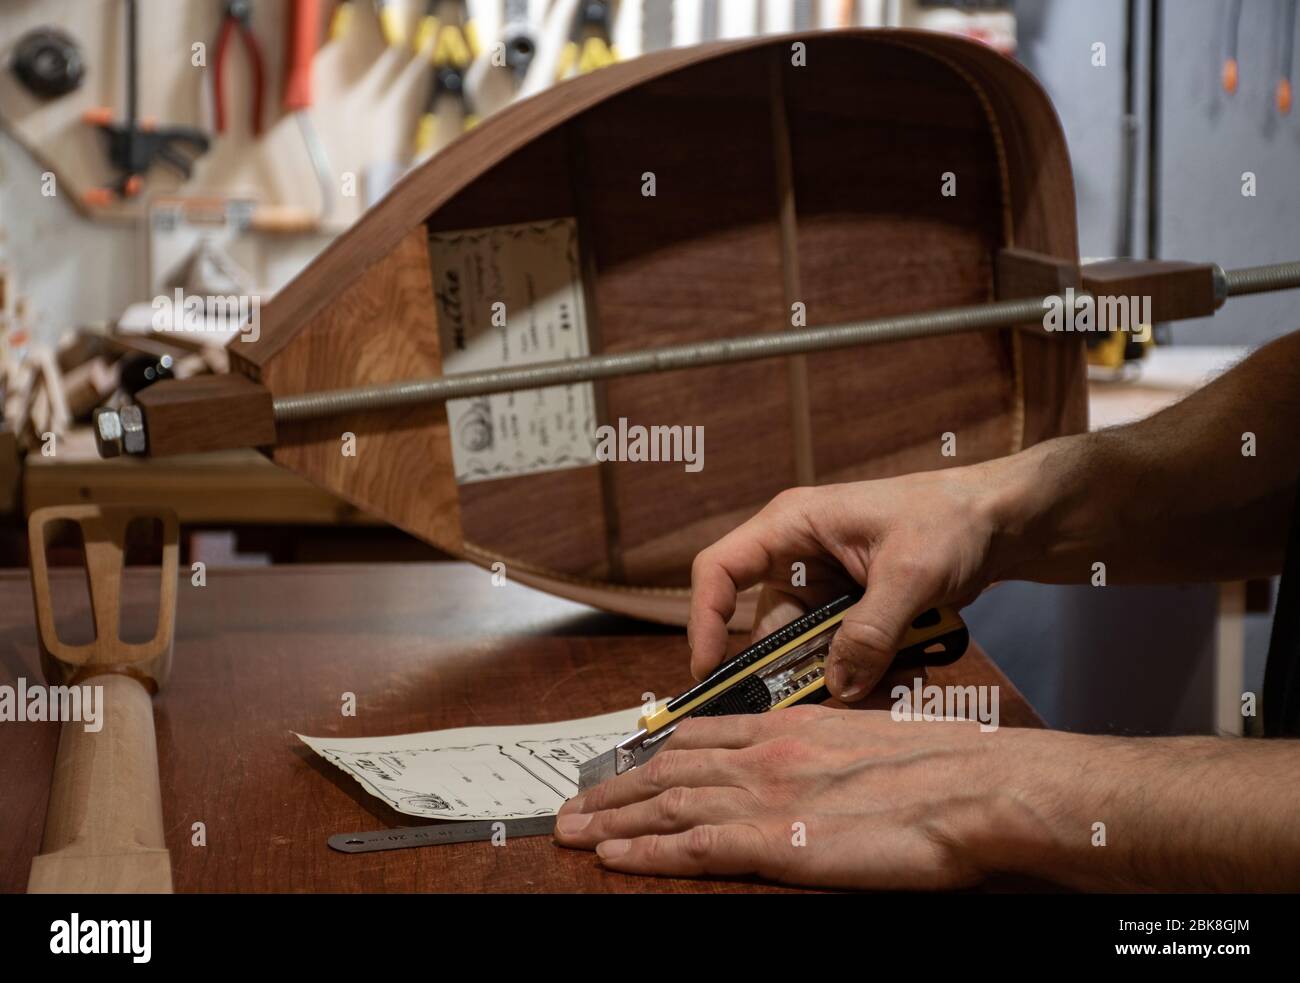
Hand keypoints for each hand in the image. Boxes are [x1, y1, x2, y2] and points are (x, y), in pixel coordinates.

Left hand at [555, 705, 1069, 889]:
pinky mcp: (774, 841)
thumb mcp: (866, 739)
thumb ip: (818, 748)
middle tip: (572, 805)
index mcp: (788, 728)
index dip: (651, 754)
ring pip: (667, 805)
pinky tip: (613, 857)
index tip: (620, 765)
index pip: (699, 737)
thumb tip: (800, 765)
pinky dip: (647, 852)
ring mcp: (765, 795)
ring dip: (612, 819)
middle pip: (669, 770)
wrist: (975, 788)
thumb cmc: (940, 767)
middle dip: (614, 789)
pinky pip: (693, 848)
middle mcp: (764, 754)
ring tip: (571, 830)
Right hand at [688, 465, 1015, 699]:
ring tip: (893, 681)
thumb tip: (838, 688)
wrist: (1004, 520)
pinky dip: (866, 671)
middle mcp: (797, 556)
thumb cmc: (954, 520)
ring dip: (842, 675)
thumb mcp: (912, 575)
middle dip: (791, 670)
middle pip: (766, 627)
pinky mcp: (850, 610)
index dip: (704, 620)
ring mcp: (824, 586)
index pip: (720, 571)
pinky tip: (907, 673)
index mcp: (792, 526)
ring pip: (807, 650)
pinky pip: (840, 654)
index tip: (710, 672)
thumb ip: (870, 633)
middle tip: (817, 706)